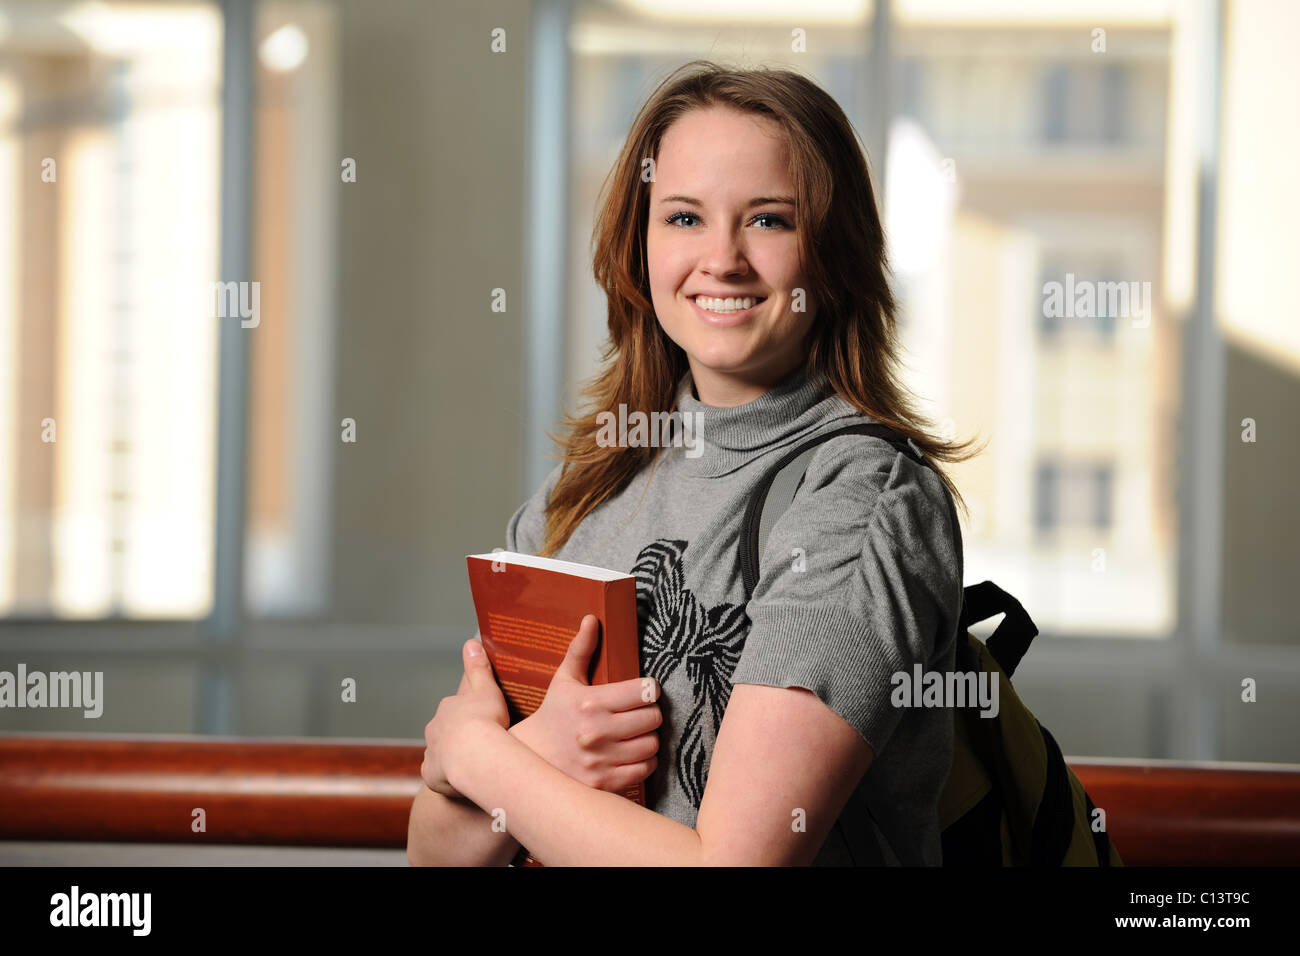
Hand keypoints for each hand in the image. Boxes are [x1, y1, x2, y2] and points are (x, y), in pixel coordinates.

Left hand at [420, 637, 510, 798]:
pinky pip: (438, 776)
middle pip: (445, 731)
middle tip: (481, 745)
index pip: (456, 709)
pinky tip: (463, 781)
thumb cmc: (485, 721)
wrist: (474, 755)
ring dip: (453, 757)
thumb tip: (471, 642)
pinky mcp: (431, 774)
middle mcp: (435, 728)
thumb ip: (479, 668)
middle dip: (459, 737)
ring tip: (474, 765)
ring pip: (441, 753)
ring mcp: (432, 752)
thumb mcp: (487, 689)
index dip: (470, 716)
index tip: (484, 722)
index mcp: (448, 708)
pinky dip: (448, 777)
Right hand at [512, 615, 661, 794]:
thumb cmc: (552, 714)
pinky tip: (632, 752)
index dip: (650, 689)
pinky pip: (644, 769)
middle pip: (654, 718)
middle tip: (641, 711)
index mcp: (591, 702)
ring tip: (637, 732)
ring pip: (652, 744)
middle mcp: (597, 731)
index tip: (644, 691)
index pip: (645, 691)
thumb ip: (581, 649)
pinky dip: (644, 760)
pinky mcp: (604, 783)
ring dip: (649, 737)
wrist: (529, 757)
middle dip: (651, 712)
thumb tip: (592, 619)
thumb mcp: (563, 680)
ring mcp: (601, 760)